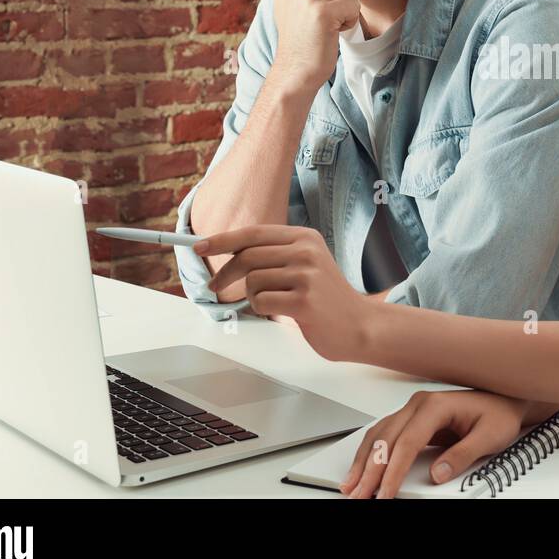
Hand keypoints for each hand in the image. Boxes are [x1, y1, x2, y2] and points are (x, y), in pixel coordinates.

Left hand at [197, 225, 366, 359]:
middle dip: (225, 274)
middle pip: (247, 256)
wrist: (358, 325)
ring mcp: (307, 275)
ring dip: (252, 296)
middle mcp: (307, 251)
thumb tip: (227, 250)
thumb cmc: (326, 298)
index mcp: (305, 237)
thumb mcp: (305, 264)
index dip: (223, 240)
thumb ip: (273, 254)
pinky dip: (261, 309)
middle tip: (215, 287)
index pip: (254, 233)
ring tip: (271, 303)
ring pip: (252, 281)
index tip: (200, 246)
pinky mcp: (304, 301)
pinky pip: (261, 302)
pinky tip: (280, 312)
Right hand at [270, 0, 360, 92]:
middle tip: (317, 23)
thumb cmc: (302, 38)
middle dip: (336, 2)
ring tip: (323, 28)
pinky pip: (353, 7)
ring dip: (343, 13)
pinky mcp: (323, 10)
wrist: (296, 70)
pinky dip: (349, 23)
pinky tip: (330, 33)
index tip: (312, 11)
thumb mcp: (294, 2)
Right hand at [342, 390, 533, 498]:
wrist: (503, 401)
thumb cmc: (498, 414)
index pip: (407, 442)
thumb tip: (438, 474)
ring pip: (379, 435)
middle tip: (359, 495)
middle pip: (387, 439)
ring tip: (351, 486)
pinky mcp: (412, 419)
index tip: (385, 492)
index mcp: (436, 405)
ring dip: (364, 462)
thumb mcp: (489, 437)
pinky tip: (362, 468)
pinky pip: (384, 435)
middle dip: (370, 471)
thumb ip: (463, 455)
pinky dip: (370, 453)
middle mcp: (419, 404)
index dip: (393, 471)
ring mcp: (413, 410)